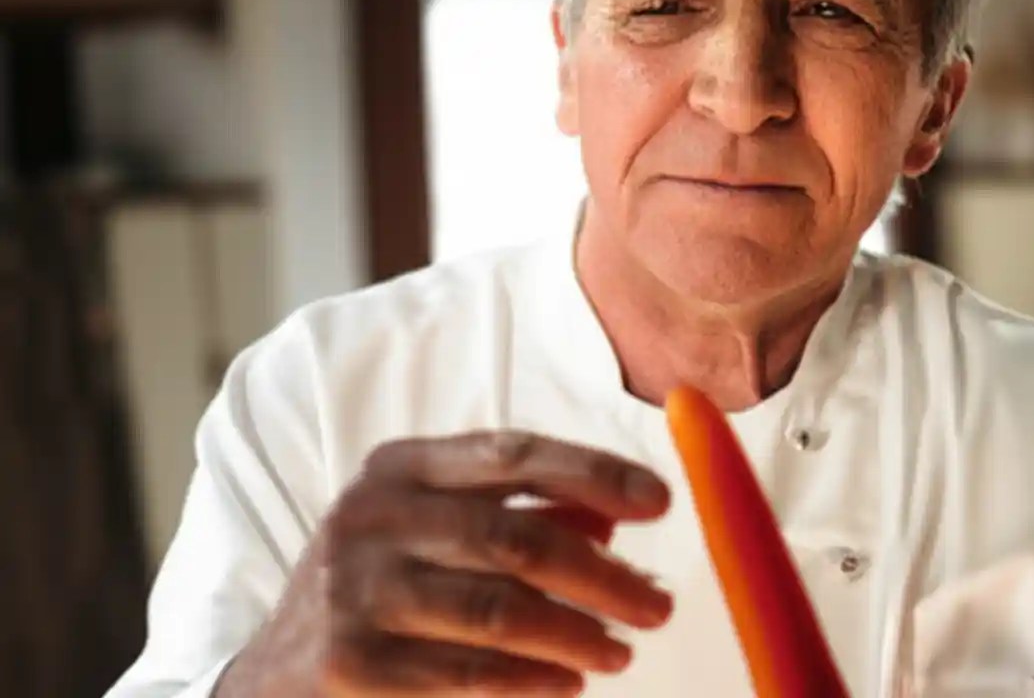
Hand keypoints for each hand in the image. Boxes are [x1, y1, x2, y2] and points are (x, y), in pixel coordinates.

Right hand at [215, 432, 672, 696]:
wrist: (276, 674)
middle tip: (659, 604)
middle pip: (515, 537)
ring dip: (578, 633)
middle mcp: (372, 518)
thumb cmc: (380, 587)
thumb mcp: (435, 531)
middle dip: (603, 574)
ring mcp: (355, 592)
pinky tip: (569, 683)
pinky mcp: (352, 663)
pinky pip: (469, 673)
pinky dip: (533, 680)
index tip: (663, 501)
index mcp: (399, 468)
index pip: (512, 453)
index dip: (595, 471)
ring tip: (622, 650)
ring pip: (499, 611)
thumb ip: (519, 513)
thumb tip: (615, 510)